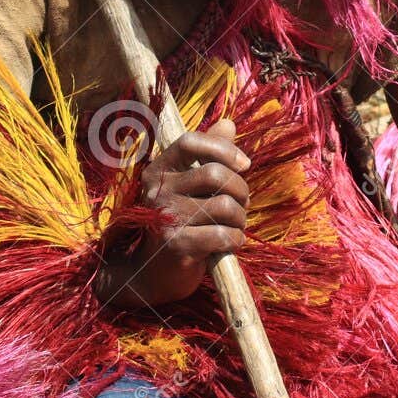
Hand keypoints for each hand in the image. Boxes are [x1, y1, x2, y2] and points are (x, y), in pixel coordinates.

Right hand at [103, 120, 249, 307]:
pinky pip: (222, 234)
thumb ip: (208, 154)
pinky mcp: (176, 245)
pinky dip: (236, 239)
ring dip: (240, 219)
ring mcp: (164, 218)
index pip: (190, 142)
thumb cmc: (180, 223)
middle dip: (240, 190)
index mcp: (159, 170)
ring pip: (224, 206)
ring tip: (235, 226)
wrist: (153, 274)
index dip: (223, 148)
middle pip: (214, 174)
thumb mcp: (190, 186)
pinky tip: (231, 243)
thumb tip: (228, 123)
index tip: (244, 164)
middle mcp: (156, 190)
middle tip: (242, 205)